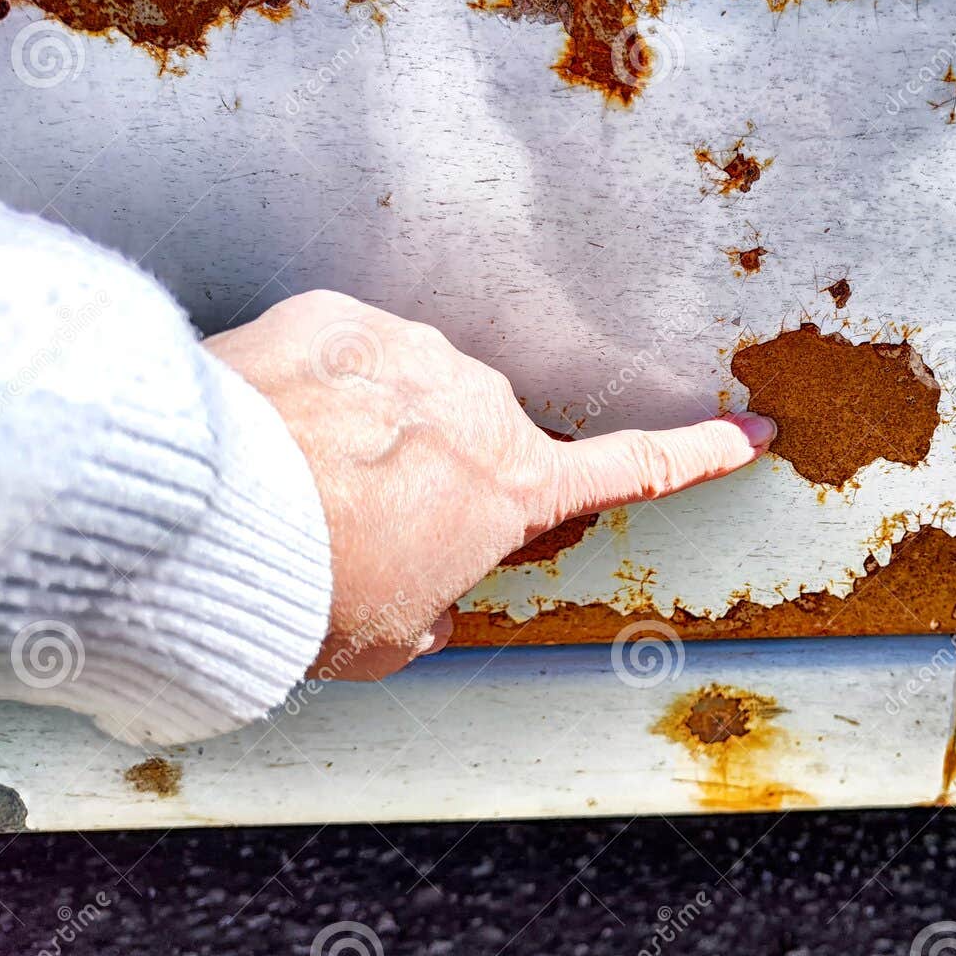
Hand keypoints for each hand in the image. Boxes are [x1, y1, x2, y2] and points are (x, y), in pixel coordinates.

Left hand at [203, 291, 773, 679]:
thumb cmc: (309, 588)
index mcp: (515, 488)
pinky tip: (275, 427)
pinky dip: (318, 386)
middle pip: (479, 440)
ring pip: (407, 391)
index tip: (748, 432)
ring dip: (372, 425)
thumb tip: (432, 603)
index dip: (701, 455)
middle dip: (436, 471)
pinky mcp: (337, 315)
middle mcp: (481, 408)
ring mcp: (410, 352)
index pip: (636, 470)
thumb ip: (435, 615)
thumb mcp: (390, 640)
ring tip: (302, 476)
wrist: (207, 517)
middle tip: (359, 521)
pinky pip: (343, 351)